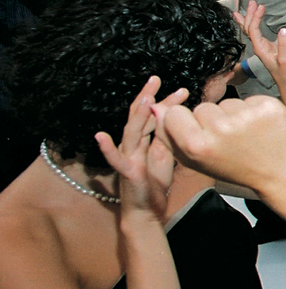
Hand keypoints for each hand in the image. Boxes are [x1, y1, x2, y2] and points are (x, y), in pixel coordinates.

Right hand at [95, 76, 187, 219]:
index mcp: (145, 140)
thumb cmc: (155, 182)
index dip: (165, 101)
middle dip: (148, 97)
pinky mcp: (126, 171)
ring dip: (136, 114)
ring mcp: (128, 156)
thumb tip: (178, 118)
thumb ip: (168, 137)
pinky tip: (100, 136)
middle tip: (157, 79)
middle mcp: (134, 145)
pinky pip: (115, 159)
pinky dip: (107, 148)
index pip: (153, 115)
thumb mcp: (166, 155)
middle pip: (140, 117)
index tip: (182, 90)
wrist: (147, 209)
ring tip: (144, 98)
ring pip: (131, 132)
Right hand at [153, 96, 285, 190]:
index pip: (174, 113)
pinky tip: (262, 128)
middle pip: (202, 108)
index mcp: (197, 145)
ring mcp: (246, 116)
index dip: (186, 124)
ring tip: (247, 136)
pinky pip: (249, 98)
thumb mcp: (197, 162)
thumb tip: (155, 108)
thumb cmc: (237, 168)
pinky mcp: (268, 106)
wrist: (281, 174)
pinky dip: (254, 110)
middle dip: (213, 120)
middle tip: (230, 141)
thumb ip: (171, 137)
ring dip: (235, 115)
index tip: (202, 136)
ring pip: (227, 102)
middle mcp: (220, 129)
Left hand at [235, 1, 285, 93]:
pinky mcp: (268, 48)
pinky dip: (254, 25)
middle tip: (252, 2)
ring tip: (248, 7)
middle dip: (249, 14)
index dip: (255, 17)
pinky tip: (254, 21)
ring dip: (249, 18)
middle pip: (249, 28)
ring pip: (251, 31)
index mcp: (260, 49)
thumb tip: (283, 30)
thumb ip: (283, 45)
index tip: (261, 7)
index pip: (253, 29)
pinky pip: (257, 34)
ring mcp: (262, 47)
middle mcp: (258, 47)